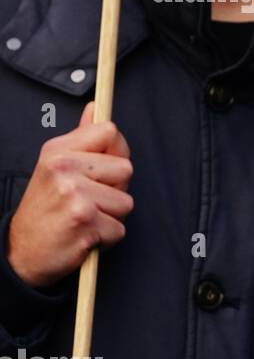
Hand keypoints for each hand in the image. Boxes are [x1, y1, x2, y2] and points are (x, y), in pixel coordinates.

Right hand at [7, 101, 133, 288]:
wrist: (21, 251)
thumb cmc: (45, 208)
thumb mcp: (55, 165)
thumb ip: (82, 138)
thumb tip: (97, 107)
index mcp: (58, 151)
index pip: (110, 131)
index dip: (114, 152)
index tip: (100, 169)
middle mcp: (64, 169)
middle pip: (126, 168)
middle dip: (115, 189)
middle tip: (88, 200)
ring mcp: (75, 196)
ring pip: (126, 202)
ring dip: (111, 216)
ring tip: (85, 218)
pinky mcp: (85, 223)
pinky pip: (119, 229)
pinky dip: (106, 238)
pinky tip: (84, 234)